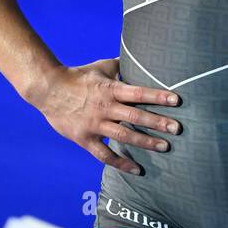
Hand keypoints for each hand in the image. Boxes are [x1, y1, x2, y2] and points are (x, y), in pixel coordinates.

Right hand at [34, 59, 180, 174]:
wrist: (49, 89)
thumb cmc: (78, 76)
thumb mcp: (101, 66)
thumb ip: (121, 66)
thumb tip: (139, 57)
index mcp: (111, 89)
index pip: (139, 92)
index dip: (158, 96)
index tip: (176, 100)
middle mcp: (106, 107)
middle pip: (136, 116)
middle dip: (158, 122)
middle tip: (178, 128)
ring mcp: (95, 125)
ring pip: (124, 136)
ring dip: (146, 142)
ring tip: (165, 147)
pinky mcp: (85, 139)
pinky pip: (105, 155)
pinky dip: (121, 163)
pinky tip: (137, 170)